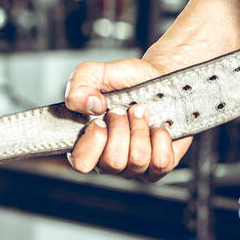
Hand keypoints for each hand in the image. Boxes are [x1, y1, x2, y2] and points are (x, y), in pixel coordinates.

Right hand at [63, 58, 192, 181]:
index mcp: (88, 144)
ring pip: (137, 160)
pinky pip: (161, 161)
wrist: (159, 75)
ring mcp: (136, 166)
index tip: (99, 120)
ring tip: (141, 112)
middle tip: (124, 110)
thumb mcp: (95, 74)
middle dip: (121, 128)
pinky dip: (161, 138)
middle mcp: (110, 160)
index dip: (92, 142)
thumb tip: (91, 106)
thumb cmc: (126, 80)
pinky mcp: (161, 165)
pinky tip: (157, 126)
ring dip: (140, 129)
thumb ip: (78, 87)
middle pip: (113, 161)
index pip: (81, 163)